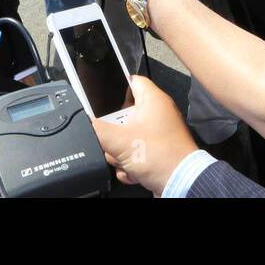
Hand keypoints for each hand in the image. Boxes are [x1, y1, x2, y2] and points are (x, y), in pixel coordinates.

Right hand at [92, 76, 197, 195]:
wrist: (180, 183)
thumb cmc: (158, 155)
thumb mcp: (120, 141)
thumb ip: (97, 130)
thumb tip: (84, 124)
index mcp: (153, 100)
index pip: (132, 81)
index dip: (116, 87)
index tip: (102, 97)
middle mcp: (157, 114)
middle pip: (123, 116)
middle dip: (114, 135)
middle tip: (115, 143)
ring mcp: (158, 134)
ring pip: (127, 138)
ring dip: (121, 154)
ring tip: (126, 161)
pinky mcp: (157, 152)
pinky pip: (135, 154)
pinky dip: (131, 165)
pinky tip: (133, 172)